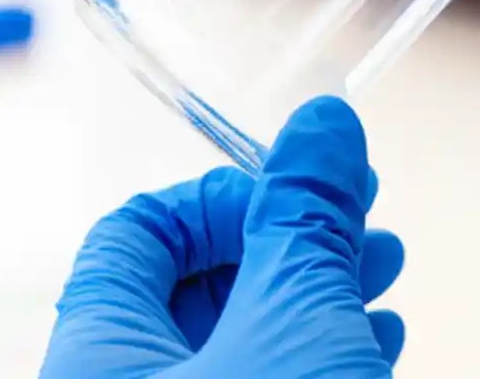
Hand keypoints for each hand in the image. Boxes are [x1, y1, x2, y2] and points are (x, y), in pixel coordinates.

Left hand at [39, 97, 404, 378]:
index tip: (298, 187)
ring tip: (383, 274)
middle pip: (195, 284)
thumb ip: (304, 217)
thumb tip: (322, 124)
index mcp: (96, 356)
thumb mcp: (297, 317)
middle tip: (361, 221)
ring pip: (239, 342)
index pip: (135, 232)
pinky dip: (315, 354)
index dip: (220, 194)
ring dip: (317, 292)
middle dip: (292, 240)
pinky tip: (376, 340)